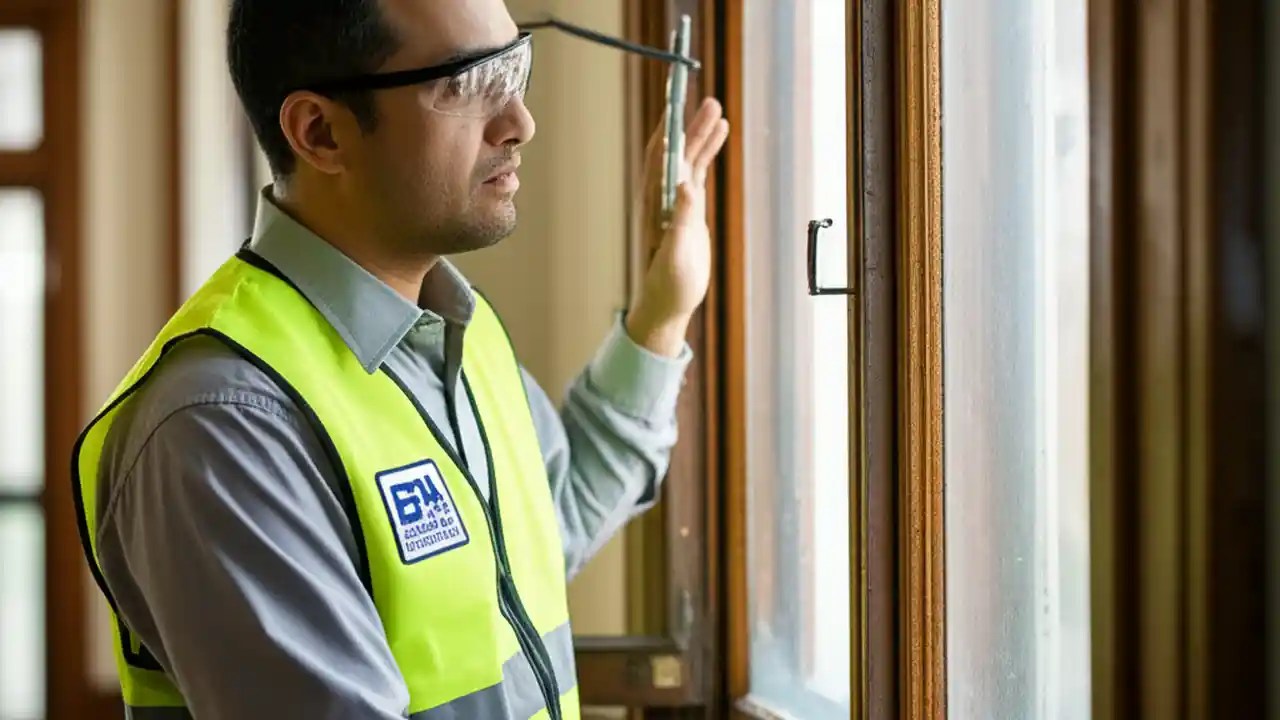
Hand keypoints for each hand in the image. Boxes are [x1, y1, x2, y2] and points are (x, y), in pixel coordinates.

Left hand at [626, 97, 730, 356]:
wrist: (667, 306)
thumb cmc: (666, 286)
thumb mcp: (675, 255)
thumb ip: (681, 221)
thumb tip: (688, 185)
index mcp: (653, 203)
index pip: (659, 158)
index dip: (669, 130)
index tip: (679, 104)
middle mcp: (661, 197)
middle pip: (675, 152)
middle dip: (689, 125)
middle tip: (708, 101)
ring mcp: (675, 202)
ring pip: (688, 158)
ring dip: (701, 134)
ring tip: (717, 109)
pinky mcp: (689, 210)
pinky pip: (698, 172)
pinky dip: (707, 151)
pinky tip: (719, 134)